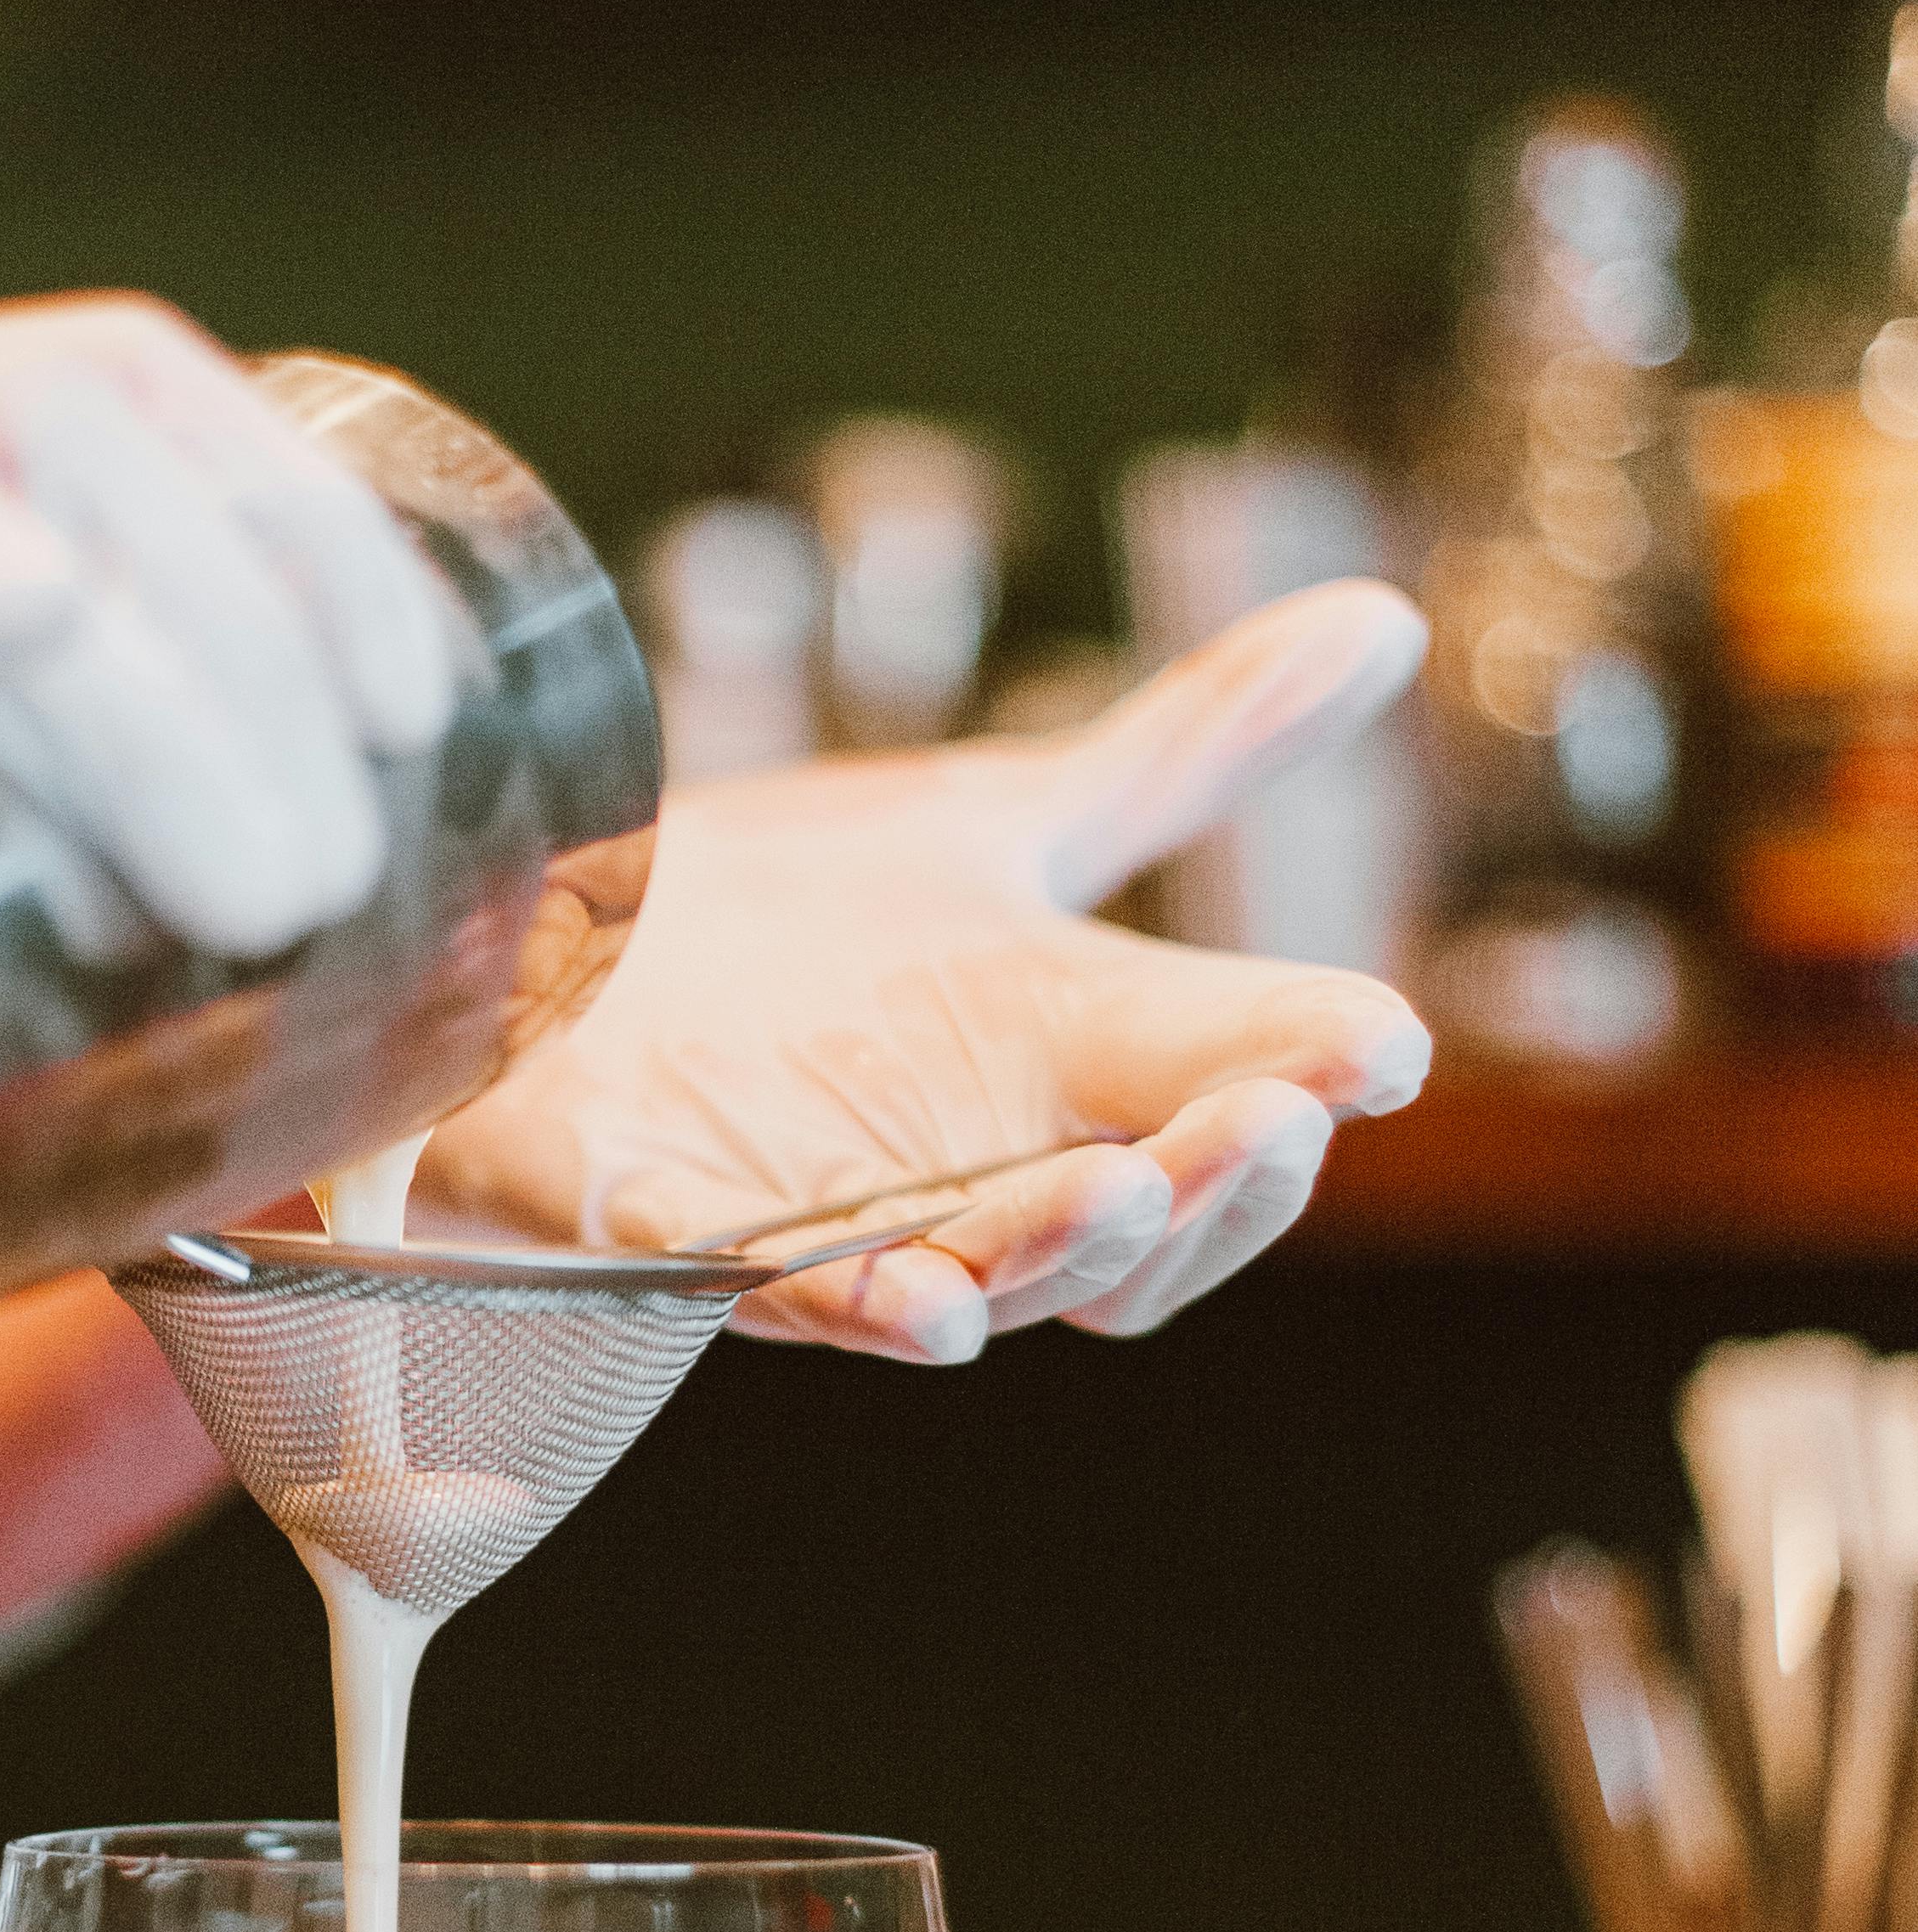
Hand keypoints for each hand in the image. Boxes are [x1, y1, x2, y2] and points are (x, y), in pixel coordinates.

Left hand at [417, 582, 1432, 1360]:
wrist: (546, 936)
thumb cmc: (783, 919)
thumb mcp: (1004, 815)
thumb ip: (1192, 748)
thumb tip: (1386, 621)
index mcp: (1055, 1084)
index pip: (1216, 1128)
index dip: (1293, 1100)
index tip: (1378, 1044)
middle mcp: (956, 1178)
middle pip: (1120, 1237)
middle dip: (1208, 1187)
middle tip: (1277, 1113)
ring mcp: (816, 1216)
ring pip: (975, 1280)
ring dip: (1057, 1248)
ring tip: (1125, 1182)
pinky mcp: (667, 1230)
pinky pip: (768, 1296)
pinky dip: (852, 1304)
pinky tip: (924, 1310)